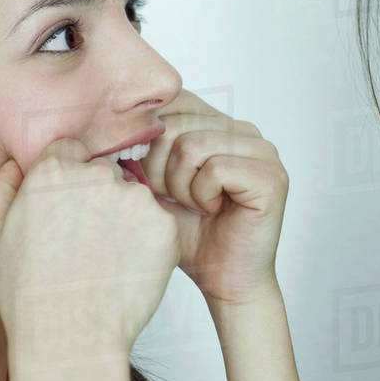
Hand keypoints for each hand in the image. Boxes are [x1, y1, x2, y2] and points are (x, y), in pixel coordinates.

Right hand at [0, 137, 179, 360]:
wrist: (71, 338)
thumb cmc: (28, 291)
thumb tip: (16, 165)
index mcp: (55, 170)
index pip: (70, 151)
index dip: (66, 182)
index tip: (64, 213)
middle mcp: (98, 175)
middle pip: (104, 170)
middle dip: (96, 196)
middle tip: (84, 242)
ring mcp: (136, 199)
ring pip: (132, 196)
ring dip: (124, 217)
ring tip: (103, 259)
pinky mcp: (165, 226)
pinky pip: (157, 223)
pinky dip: (147, 241)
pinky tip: (125, 268)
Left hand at [141, 90, 288, 304]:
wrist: (224, 279)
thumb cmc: (190, 234)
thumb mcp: (154, 183)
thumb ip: (142, 147)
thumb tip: (108, 123)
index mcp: (219, 124)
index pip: (172, 100)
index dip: (145, 136)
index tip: (141, 173)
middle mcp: (244, 130)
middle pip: (175, 124)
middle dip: (158, 169)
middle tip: (173, 198)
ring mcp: (263, 151)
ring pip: (191, 146)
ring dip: (180, 186)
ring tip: (193, 205)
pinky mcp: (271, 176)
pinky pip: (215, 169)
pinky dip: (201, 196)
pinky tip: (212, 211)